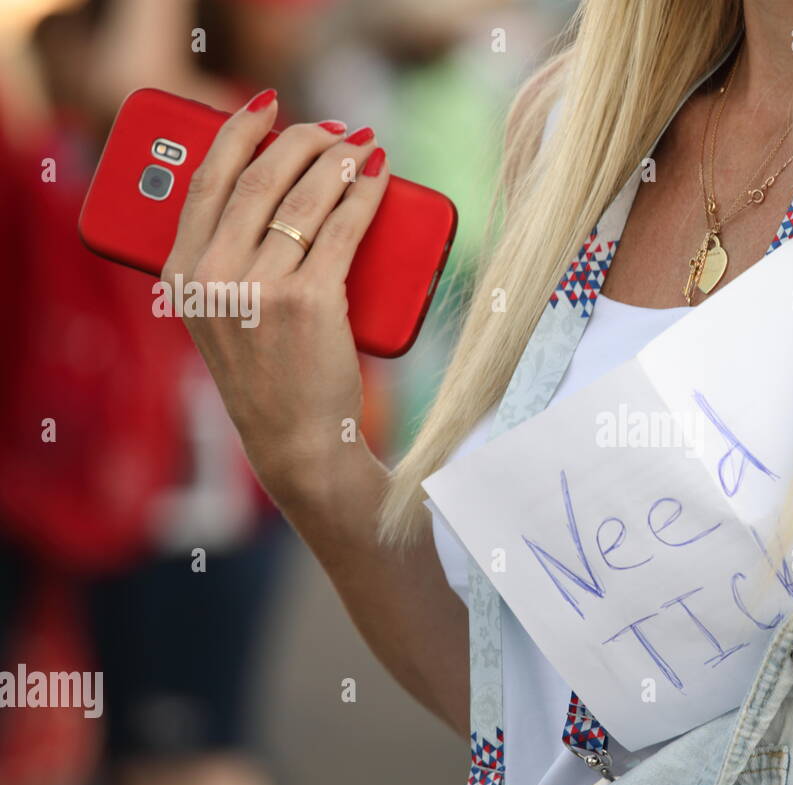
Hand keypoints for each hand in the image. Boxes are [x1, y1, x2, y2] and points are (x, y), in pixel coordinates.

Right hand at [162, 89, 387, 493]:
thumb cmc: (267, 375)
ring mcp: (261, 288)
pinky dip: (367, 193)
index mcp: (182, 274)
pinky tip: (380, 175)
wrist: (296, 440)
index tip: (266, 106)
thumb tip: (274, 191)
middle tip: (335, 128)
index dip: (238, 131)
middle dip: (303, 139)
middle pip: (261, 177)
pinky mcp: (312, 301)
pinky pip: (344, 227)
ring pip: (306, 196)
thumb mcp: (220, 315)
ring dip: (339, 158)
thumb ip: (225, 261)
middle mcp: (214, 276)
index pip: (205, 180)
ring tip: (361, 146)